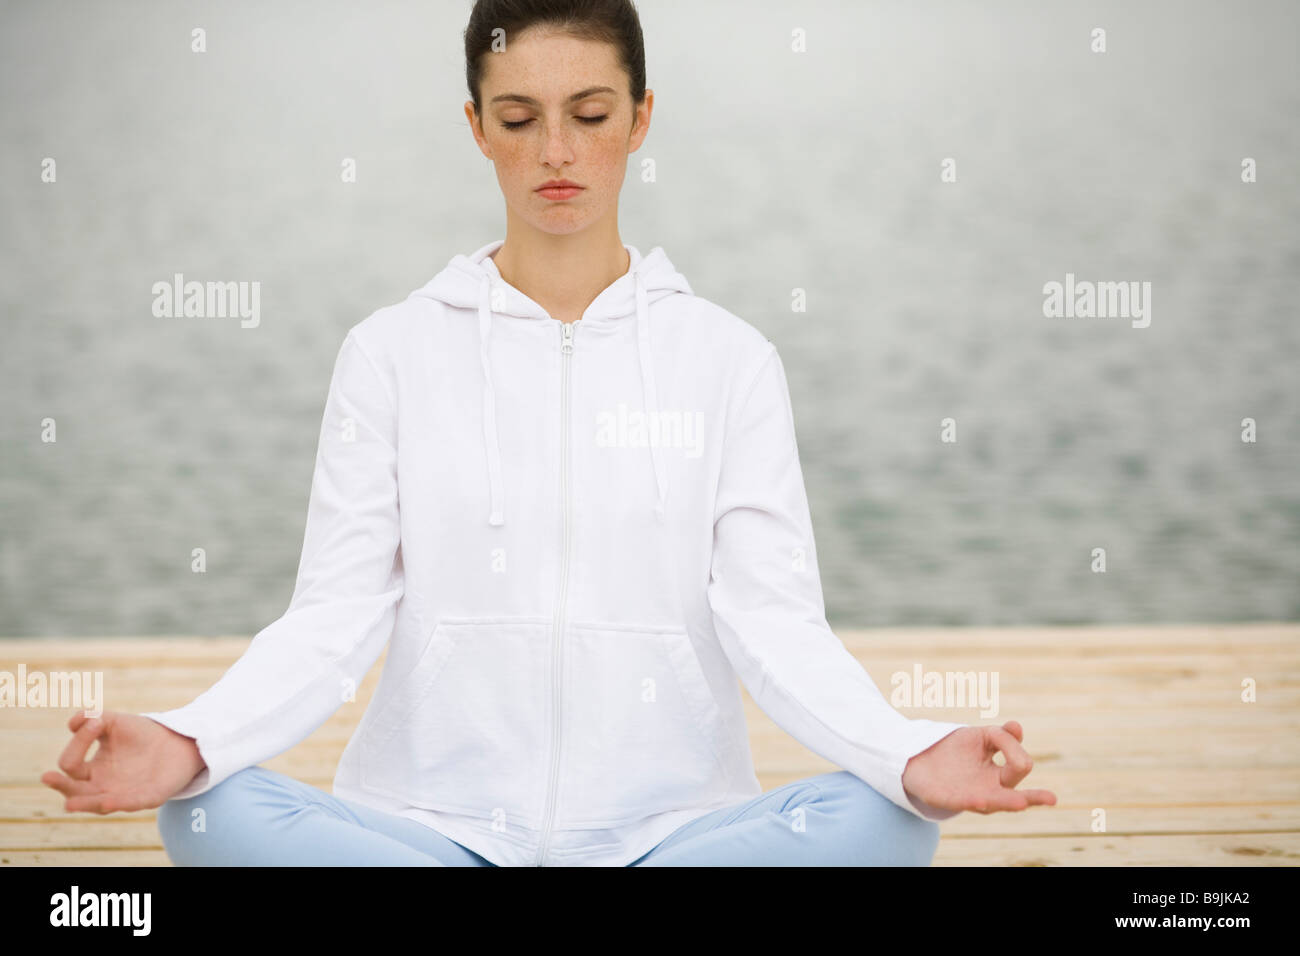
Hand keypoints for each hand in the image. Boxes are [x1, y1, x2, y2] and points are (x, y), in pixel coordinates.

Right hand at [41, 710, 206, 813]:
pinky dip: (119, 803)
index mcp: (91, 770)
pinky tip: (107, 800)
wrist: (178, 741)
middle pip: (74, 792)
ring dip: (86, 803)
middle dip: (61, 786)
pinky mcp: (148, 798)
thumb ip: (93, 717)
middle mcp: (102, 787)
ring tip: (69, 805)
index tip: (96, 722)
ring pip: (98, 804)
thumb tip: (71, 723)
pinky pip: (131, 803)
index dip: (78, 743)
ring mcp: (123, 795)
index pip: (71, 764)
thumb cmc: (140, 734)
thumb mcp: (115, 721)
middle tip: (47, 777)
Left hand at [901, 720, 1055, 813]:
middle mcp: (992, 790)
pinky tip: (981, 801)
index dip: (1014, 745)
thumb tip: (1017, 727)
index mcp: (1001, 776)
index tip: (1010, 730)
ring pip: (995, 802)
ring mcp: (973, 796)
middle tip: (1045, 790)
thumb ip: (1002, 736)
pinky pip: (965, 802)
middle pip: (1016, 791)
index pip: (1021, 764)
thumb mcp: (982, 738)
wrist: (921, 759)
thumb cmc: (958, 750)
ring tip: (1022, 803)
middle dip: (1030, 791)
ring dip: (1007, 802)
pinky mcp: (951, 800)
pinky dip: (974, 801)